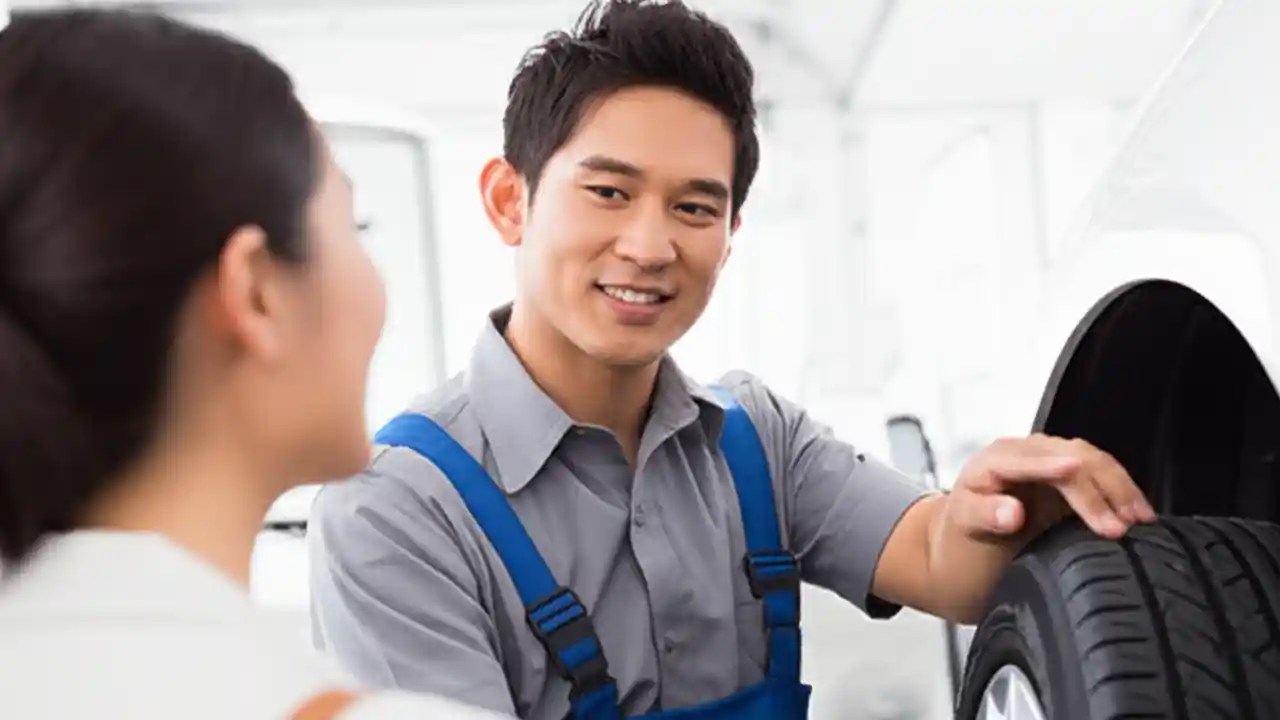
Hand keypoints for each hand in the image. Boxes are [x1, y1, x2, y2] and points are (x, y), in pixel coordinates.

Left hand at [947, 434, 1155, 541]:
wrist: (964, 544)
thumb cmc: (963, 534)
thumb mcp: (964, 524)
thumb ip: (984, 514)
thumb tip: (1013, 512)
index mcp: (996, 460)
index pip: (1032, 459)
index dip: (1055, 467)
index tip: (1076, 474)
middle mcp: (1027, 454)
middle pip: (1073, 457)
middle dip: (1100, 487)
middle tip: (1120, 525)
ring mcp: (1052, 462)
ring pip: (1094, 462)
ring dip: (1119, 488)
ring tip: (1140, 519)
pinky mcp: (1071, 478)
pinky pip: (1101, 476)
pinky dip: (1121, 492)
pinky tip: (1140, 513)